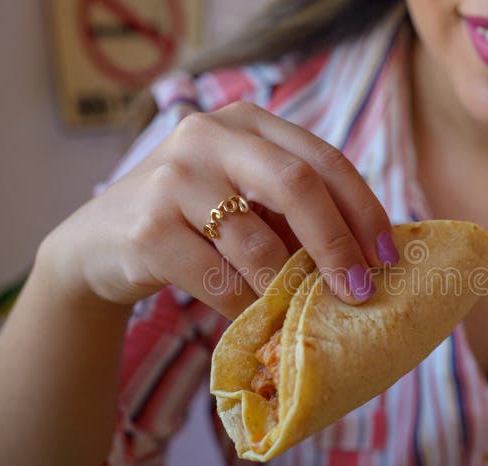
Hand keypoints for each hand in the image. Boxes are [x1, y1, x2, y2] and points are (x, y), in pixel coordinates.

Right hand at [40, 101, 398, 318]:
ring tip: (304, 314)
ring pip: (257, 242)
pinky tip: (256, 321)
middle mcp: (209, 136)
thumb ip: (294, 214)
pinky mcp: (148, 226)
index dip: (364, 209)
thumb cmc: (191, 223)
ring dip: (290, 287)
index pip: (323, 160)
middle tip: (362, 292)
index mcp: (247, 123)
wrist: (99, 243)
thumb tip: (369, 259)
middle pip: (298, 186)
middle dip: (339, 244)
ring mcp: (174, 177)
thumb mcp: (244, 201)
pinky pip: (218, 279)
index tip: (389, 257)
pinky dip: (245, 306)